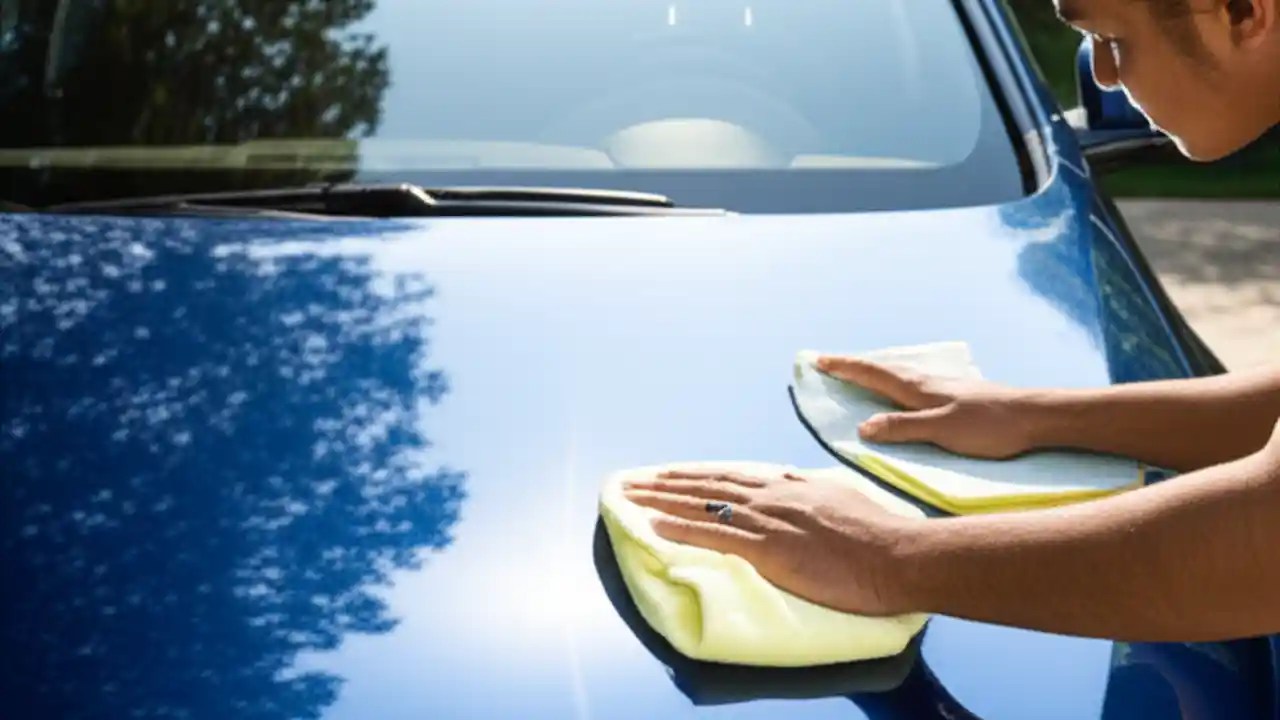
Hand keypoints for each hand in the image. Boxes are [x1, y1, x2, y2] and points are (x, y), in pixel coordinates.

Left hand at [623, 468, 920, 615]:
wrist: (897, 555)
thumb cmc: (879, 534)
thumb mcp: (841, 498)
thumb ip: (812, 489)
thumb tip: (793, 480)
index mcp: (789, 486)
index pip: (731, 476)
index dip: (696, 474)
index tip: (669, 473)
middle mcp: (771, 496)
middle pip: (706, 484)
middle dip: (665, 482)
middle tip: (633, 481)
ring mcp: (767, 520)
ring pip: (701, 504)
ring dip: (660, 500)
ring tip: (629, 497)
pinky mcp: (766, 548)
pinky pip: (712, 534)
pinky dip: (679, 527)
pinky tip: (653, 525)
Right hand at [816, 354, 1040, 459]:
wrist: (1035, 416)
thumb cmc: (990, 426)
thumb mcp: (943, 431)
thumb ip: (903, 428)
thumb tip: (862, 427)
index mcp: (918, 389)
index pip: (873, 374)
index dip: (845, 368)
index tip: (818, 360)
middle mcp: (926, 381)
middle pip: (881, 369)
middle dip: (853, 365)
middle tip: (827, 361)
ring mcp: (942, 385)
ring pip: (898, 373)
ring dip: (873, 370)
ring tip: (858, 370)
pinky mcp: (956, 393)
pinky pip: (912, 381)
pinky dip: (895, 379)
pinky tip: (904, 384)